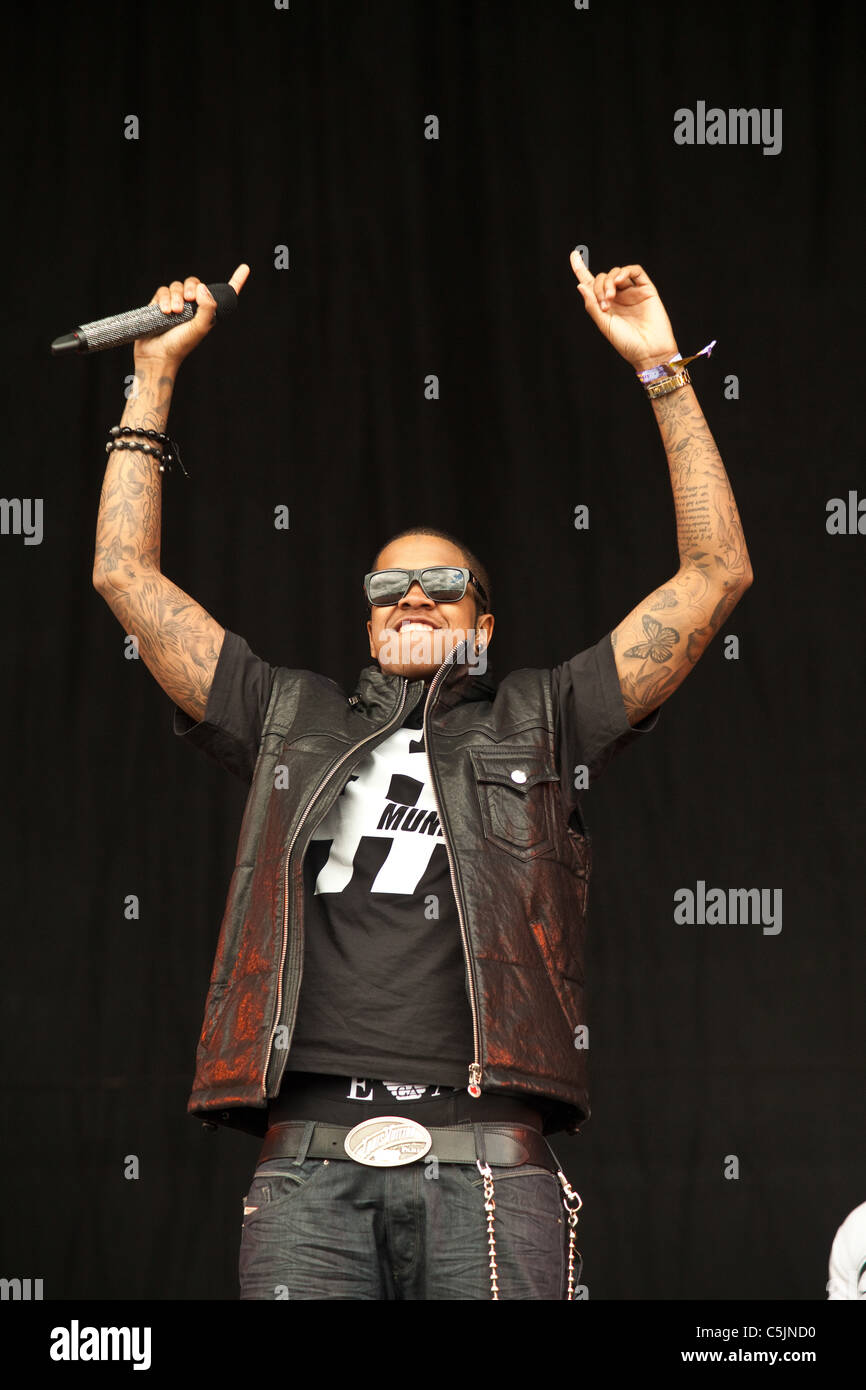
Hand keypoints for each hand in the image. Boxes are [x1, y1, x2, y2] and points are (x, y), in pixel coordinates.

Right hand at [134, 263, 250, 365]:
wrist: (157, 355)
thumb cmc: (181, 345)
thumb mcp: (199, 328)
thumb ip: (207, 308)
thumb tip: (203, 288)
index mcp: (207, 312)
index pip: (223, 294)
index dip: (235, 281)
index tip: (245, 268)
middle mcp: (193, 307)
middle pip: (194, 283)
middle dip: (191, 287)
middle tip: (188, 299)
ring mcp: (176, 304)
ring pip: (177, 286)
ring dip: (176, 296)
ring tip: (174, 312)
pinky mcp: (160, 304)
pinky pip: (163, 291)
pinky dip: (164, 298)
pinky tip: (164, 311)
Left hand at [569, 249, 677, 371]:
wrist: (649, 351)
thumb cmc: (627, 343)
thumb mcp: (604, 325)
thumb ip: (592, 305)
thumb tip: (580, 285)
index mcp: (605, 306)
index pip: (591, 283)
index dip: (581, 269)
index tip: (573, 255)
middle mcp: (618, 297)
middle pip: (602, 278)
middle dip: (598, 287)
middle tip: (604, 304)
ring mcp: (632, 292)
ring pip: (616, 273)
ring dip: (609, 282)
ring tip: (610, 298)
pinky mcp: (646, 289)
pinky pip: (635, 271)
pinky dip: (625, 272)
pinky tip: (619, 281)